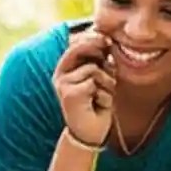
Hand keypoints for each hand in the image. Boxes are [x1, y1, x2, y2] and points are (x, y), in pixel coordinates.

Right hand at [53, 28, 116, 145]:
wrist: (90, 133)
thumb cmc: (96, 103)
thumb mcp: (99, 78)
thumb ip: (99, 60)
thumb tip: (107, 40)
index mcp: (66, 67)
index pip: (76, 42)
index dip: (94, 38)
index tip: (108, 41)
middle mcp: (60, 74)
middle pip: (81, 48)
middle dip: (100, 54)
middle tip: (109, 66)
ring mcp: (63, 84)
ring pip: (93, 68)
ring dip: (106, 82)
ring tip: (102, 95)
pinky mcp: (69, 94)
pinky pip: (94, 83)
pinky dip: (103, 94)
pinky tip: (98, 105)